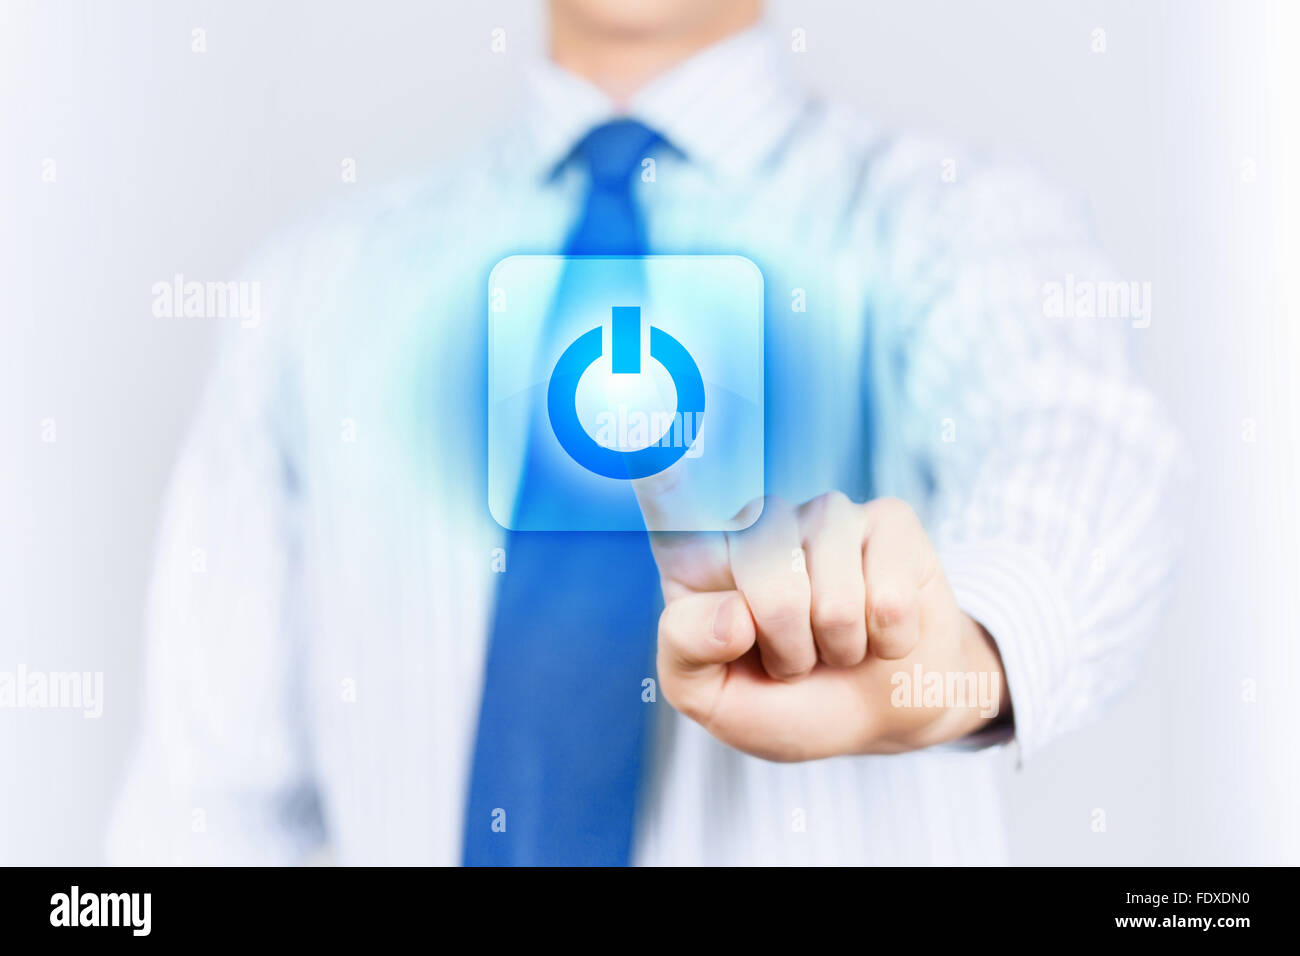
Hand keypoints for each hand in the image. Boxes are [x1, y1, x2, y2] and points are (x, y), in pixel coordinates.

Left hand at [635, 486, 1008, 761]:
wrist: (882, 714)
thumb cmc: (788, 703)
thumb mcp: (714, 700)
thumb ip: (689, 655)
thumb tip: (735, 612)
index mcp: (701, 563)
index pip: (670, 513)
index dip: (659, 475)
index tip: (644, 442)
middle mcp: (760, 524)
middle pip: (763, 567)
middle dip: (786, 643)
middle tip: (794, 661)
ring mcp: (825, 515)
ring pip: (832, 593)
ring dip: (839, 646)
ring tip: (837, 647)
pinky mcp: (887, 522)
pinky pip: (888, 596)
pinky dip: (888, 640)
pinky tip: (883, 634)